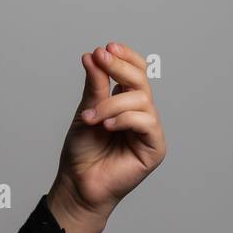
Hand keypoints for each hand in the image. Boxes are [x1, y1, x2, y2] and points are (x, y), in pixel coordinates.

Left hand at [50, 41, 166, 227]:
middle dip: (120, 67)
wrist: (78, 184)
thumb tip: (94, 56)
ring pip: (142, 99)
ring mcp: (149, 131)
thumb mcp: (86, 112)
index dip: (124, 58)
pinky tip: (106, 126)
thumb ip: (94, 86)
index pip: (135, 73)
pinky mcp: (155, 148)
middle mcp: (141, 114)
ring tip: (91, 118)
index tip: (105, 48)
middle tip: (102, 57)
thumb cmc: (82, 152)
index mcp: (126, 103)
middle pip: (142, 81)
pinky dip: (124, 119)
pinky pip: (146, 122)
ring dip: (112, 103)